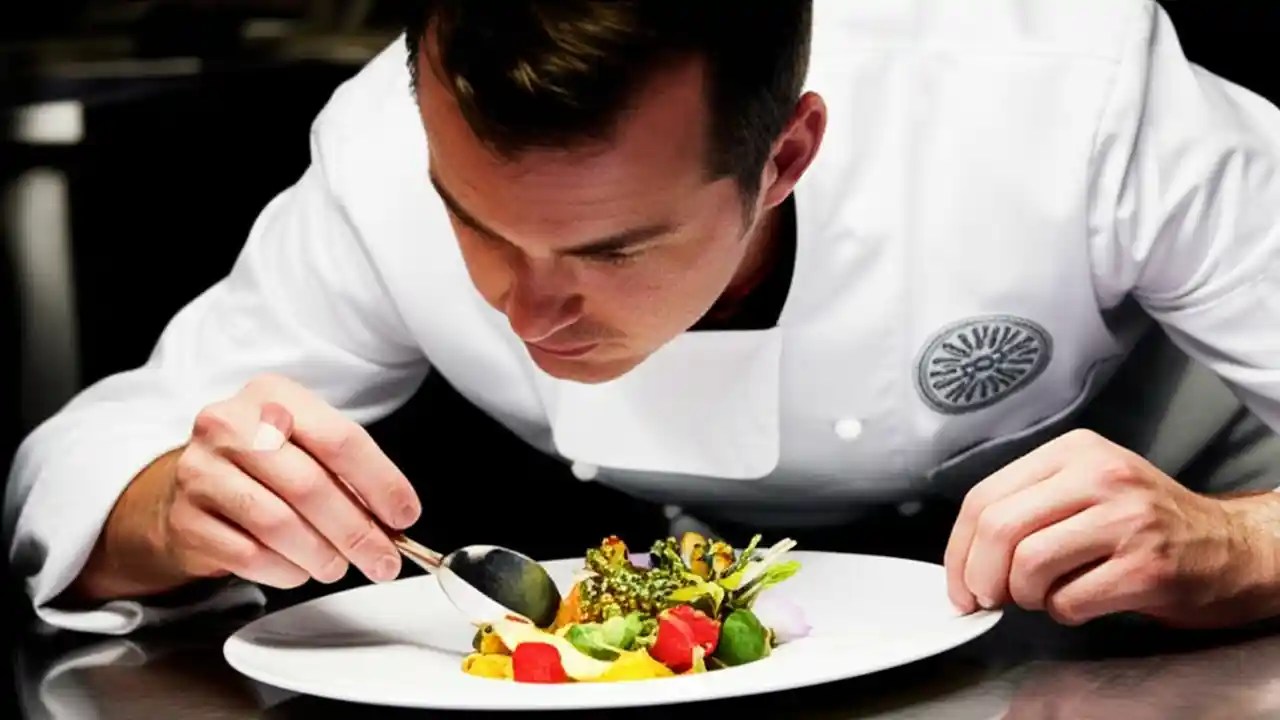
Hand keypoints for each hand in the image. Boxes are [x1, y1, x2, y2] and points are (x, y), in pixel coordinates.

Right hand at [76, 374, 420, 599]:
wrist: (191, 483)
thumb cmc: (265, 462)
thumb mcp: (307, 444)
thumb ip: (349, 473)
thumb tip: (393, 520)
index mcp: (273, 396)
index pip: (340, 440)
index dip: (381, 483)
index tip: (405, 516)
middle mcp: (230, 425)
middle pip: (310, 486)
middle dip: (357, 532)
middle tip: (382, 559)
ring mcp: (201, 471)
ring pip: (279, 524)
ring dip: (322, 555)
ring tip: (339, 566)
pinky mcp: (185, 519)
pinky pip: (248, 555)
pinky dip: (285, 570)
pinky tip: (299, 569)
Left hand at [944, 429, 1271, 627]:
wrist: (1230, 546)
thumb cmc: (1147, 521)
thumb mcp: (1086, 485)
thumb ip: (1027, 504)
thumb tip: (965, 553)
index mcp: (1073, 451)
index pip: (986, 497)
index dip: (958, 547)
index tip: (958, 580)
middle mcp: (1100, 476)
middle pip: (1000, 528)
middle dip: (979, 576)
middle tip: (986, 597)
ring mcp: (1126, 520)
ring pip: (1028, 564)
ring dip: (1023, 595)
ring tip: (1042, 595)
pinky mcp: (1146, 568)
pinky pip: (1068, 601)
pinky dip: (1061, 612)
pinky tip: (1079, 601)